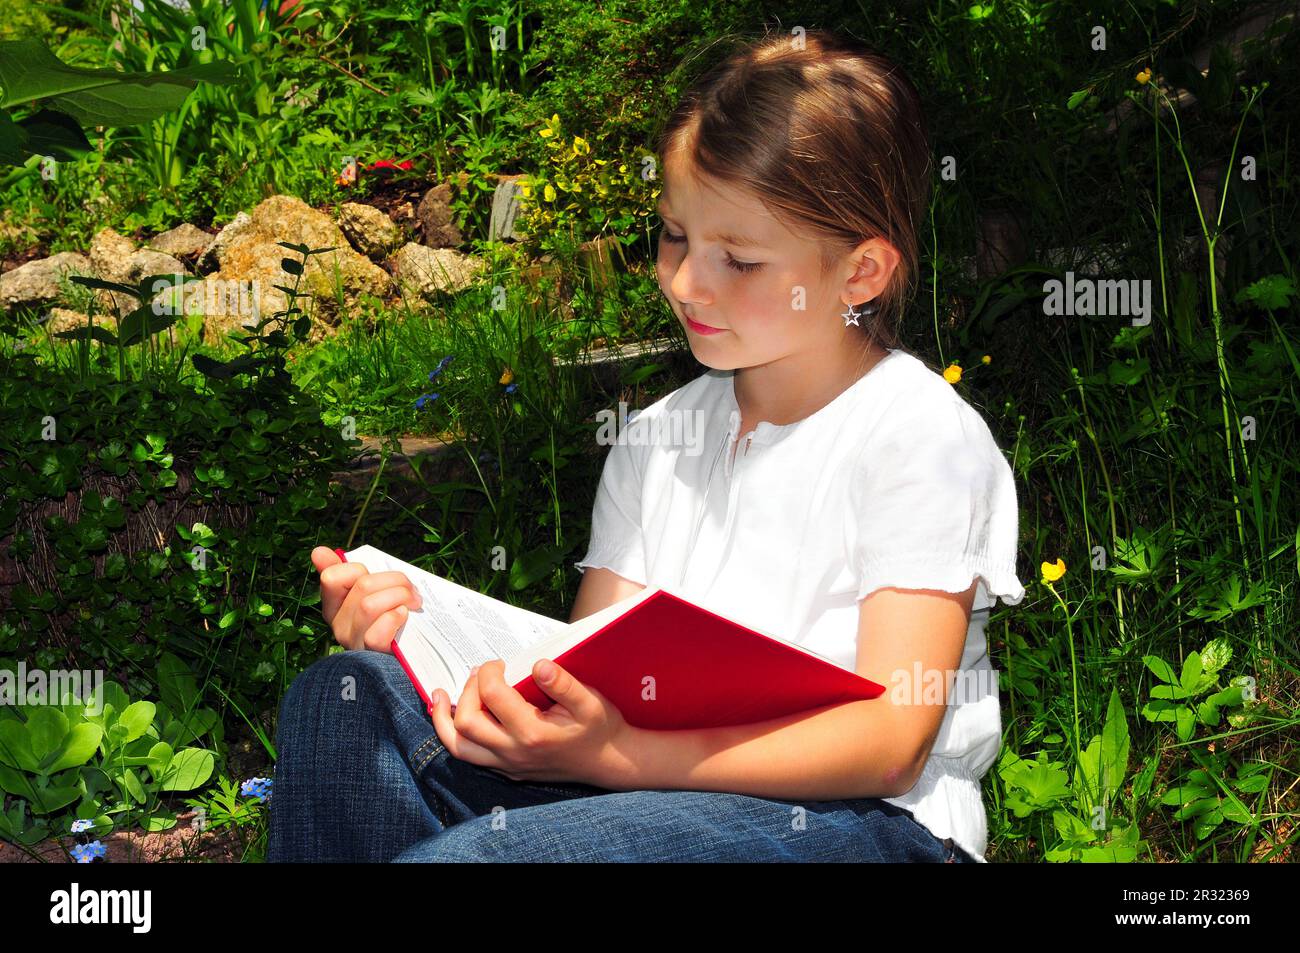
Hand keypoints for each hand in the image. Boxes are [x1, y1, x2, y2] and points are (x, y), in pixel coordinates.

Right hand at [311, 546, 421, 651]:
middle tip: (412, 590)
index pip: (331, 577)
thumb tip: (317, 551)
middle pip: (363, 586)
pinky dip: (395, 618)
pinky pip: (377, 632)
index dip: (357, 569)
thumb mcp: (373, 591)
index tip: (375, 575)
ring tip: (413, 602)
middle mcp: (338, 625)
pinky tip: (404, 618)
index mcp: (334, 606)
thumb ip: (347, 572)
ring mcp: (354, 641)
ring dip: (400, 597)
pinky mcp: (371, 655)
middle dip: (396, 580)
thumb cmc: (392, 616)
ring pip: (369, 605)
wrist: (414, 653)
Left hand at [429, 658, 635, 786]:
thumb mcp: (591, 701)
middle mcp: (514, 753)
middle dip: (467, 690)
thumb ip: (565, 683)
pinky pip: (469, 755)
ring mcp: (508, 765)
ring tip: (438, 696)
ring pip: (459, 747)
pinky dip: (455, 734)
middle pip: (467, 722)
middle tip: (481, 674)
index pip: (493, 695)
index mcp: (533, 733)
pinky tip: (453, 716)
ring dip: (444, 720)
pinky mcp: (506, 770)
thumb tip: (539, 665)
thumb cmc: (599, 728)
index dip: (488, 672)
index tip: (499, 663)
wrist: (607, 762)